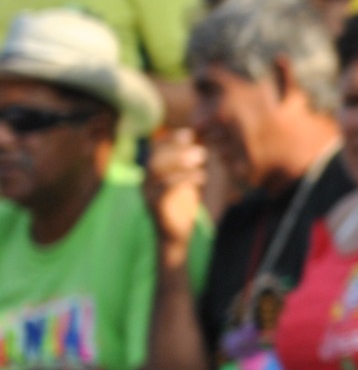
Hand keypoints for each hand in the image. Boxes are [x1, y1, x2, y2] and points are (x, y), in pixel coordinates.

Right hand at [142, 128, 206, 256]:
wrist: (176, 236)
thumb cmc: (181, 206)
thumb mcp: (184, 180)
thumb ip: (185, 161)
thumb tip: (192, 137)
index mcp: (150, 173)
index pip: (154, 149)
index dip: (169, 139)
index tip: (189, 133)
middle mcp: (144, 181)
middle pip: (153, 158)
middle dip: (176, 149)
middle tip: (200, 149)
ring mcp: (147, 194)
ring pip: (157, 171)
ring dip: (180, 162)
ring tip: (202, 159)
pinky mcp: (155, 206)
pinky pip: (165, 189)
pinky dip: (183, 179)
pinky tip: (201, 177)